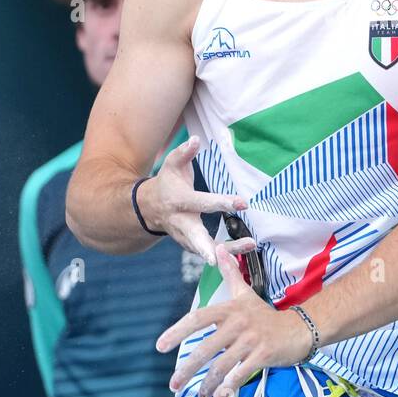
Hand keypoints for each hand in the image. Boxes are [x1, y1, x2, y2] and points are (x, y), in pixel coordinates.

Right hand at [145, 136, 256, 264]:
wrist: (148, 209)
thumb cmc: (167, 183)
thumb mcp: (172, 165)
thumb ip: (183, 153)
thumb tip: (196, 139)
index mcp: (179, 201)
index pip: (202, 202)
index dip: (222, 203)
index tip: (243, 203)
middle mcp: (181, 223)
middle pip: (195, 237)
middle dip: (208, 247)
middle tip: (221, 256)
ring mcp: (185, 238)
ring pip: (205, 249)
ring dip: (227, 252)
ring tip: (249, 246)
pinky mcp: (191, 246)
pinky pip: (210, 254)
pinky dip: (226, 256)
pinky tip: (244, 252)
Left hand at [157, 243, 314, 396]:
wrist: (300, 328)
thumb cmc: (266, 315)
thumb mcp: (246, 293)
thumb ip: (230, 272)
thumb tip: (219, 248)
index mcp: (230, 309)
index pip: (198, 319)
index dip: (177, 332)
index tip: (160, 347)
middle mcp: (238, 323)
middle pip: (206, 348)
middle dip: (188, 368)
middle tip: (174, 384)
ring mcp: (251, 339)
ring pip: (222, 365)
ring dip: (207, 383)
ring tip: (199, 394)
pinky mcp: (264, 354)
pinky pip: (241, 373)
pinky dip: (229, 387)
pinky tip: (220, 396)